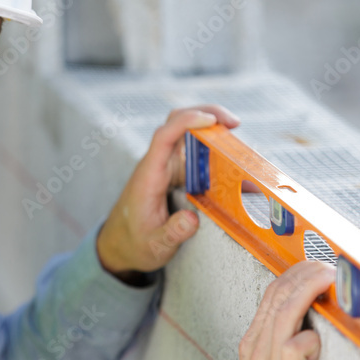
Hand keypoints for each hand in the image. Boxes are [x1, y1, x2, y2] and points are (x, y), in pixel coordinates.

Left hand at [95, 105, 239, 276]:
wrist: (119, 244)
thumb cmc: (134, 242)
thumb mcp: (154, 245)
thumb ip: (172, 233)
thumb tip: (192, 219)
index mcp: (149, 176)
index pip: (164, 137)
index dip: (186, 122)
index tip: (211, 120)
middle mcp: (157, 165)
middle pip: (176, 124)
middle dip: (205, 114)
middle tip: (234, 123)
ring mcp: (164, 167)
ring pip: (186, 136)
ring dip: (211, 133)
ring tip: (239, 145)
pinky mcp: (173, 174)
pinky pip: (192, 154)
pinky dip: (212, 152)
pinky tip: (230, 164)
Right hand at [230, 261, 332, 359]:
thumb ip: (281, 345)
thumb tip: (308, 324)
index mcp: (253, 341)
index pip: (270, 296)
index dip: (292, 275)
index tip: (312, 265)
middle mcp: (258, 346)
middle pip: (277, 297)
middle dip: (302, 275)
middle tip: (325, 265)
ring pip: (285, 313)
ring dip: (308, 291)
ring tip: (327, 278)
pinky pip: (297, 346)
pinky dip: (310, 338)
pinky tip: (318, 341)